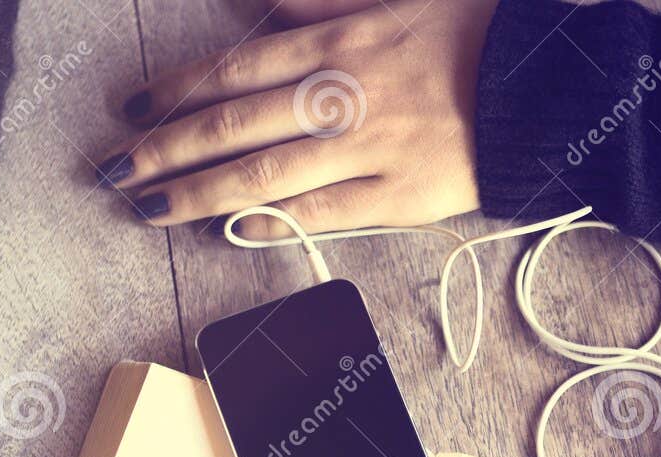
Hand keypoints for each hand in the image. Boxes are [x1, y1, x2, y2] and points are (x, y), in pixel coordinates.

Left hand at [99, 0, 499, 236]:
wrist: (545, 88)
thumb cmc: (468, 37)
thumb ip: (318, 0)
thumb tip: (254, 2)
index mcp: (340, 42)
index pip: (237, 67)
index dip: (178, 90)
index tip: (136, 109)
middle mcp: (345, 96)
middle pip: (235, 125)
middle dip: (167, 149)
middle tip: (116, 171)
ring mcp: (371, 152)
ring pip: (267, 175)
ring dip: (200, 193)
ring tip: (152, 207)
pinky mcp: (403, 199)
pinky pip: (325, 214)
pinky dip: (275, 223)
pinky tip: (231, 230)